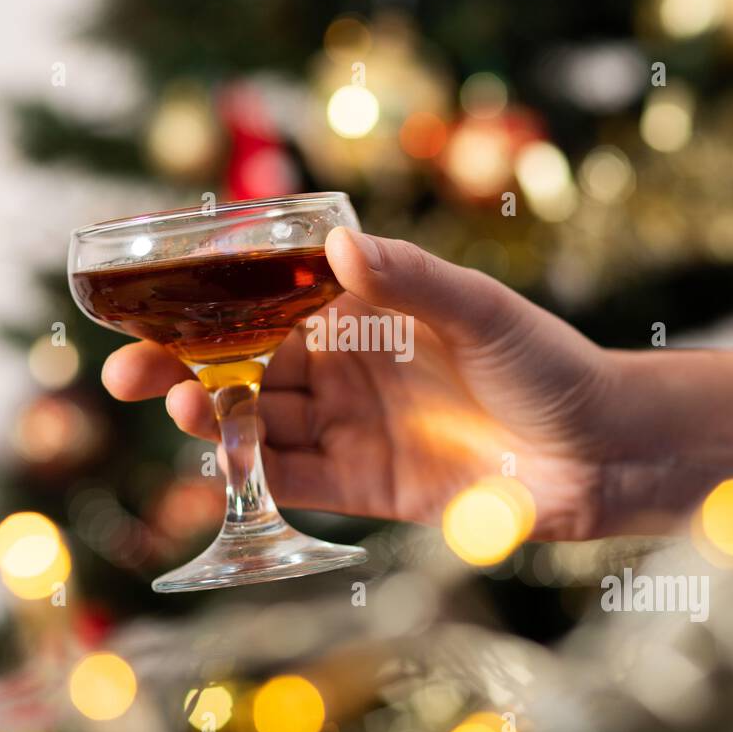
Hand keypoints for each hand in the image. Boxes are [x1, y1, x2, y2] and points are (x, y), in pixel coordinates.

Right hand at [102, 229, 619, 540]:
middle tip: (129, 374)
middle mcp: (349, 367)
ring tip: (173, 410)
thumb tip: (340, 244)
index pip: (270, 300)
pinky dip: (250, 474)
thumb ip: (411, 280)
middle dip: (184, 368)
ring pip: (260, 422)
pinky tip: (213, 462)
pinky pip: (292, 480)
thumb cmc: (551, 366)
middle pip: (246, 365)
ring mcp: (353, 427)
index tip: (152, 300)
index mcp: (368, 311)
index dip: (209, 302)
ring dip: (210, 418)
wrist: (603, 456)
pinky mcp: (364, 487)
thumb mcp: (482, 313)